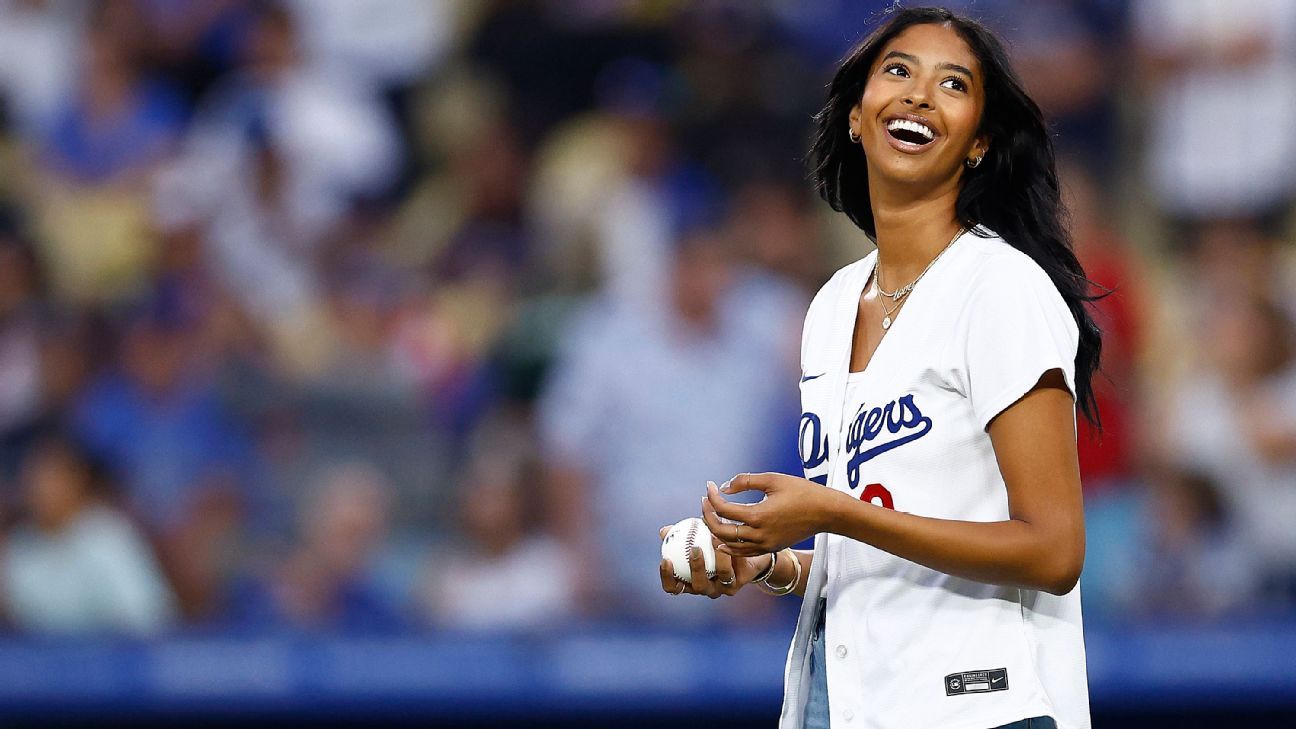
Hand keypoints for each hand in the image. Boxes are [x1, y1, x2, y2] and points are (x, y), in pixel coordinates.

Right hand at [658, 524, 773, 598]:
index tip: (666, 560)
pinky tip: (729, 539)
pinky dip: (732, 553)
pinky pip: (736, 568)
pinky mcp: (739, 582)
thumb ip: (679, 536)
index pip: (673, 587)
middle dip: (696, 568)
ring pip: (722, 576)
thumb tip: (664, 531)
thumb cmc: (709, 545)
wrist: (740, 551)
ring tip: (716, 538)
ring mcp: (723, 588)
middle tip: (695, 548)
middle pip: (698, 585)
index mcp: (688, 581)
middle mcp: (705, 588)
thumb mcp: (694, 538)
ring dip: (719, 558)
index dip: (667, 577)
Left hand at [703, 473, 840, 557]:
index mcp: (758, 515)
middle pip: (721, 531)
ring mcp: (765, 544)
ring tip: (710, 517)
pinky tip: (721, 540)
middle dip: (708, 516)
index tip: (709, 486)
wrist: (826, 512)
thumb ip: (745, 481)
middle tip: (705, 502)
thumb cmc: (802, 492)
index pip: (724, 510)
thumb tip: (724, 487)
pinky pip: (744, 552)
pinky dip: (730, 547)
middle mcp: (759, 534)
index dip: (712, 497)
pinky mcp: (771, 548)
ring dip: (716, 532)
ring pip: (730, 545)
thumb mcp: (773, 479)